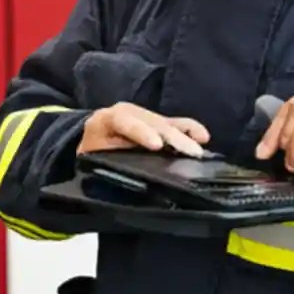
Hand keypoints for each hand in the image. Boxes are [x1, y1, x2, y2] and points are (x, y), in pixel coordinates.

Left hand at [77, 102, 209, 157]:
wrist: (90, 144)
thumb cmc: (91, 156)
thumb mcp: (91, 160)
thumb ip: (105, 165)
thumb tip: (124, 182)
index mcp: (104, 120)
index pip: (124, 121)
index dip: (141, 132)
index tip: (157, 145)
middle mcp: (126, 112)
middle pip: (151, 121)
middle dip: (172, 137)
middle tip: (190, 152)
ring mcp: (143, 115)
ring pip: (165, 122)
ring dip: (185, 136)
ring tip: (199, 150)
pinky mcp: (156, 121)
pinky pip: (175, 123)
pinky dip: (189, 129)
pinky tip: (203, 138)